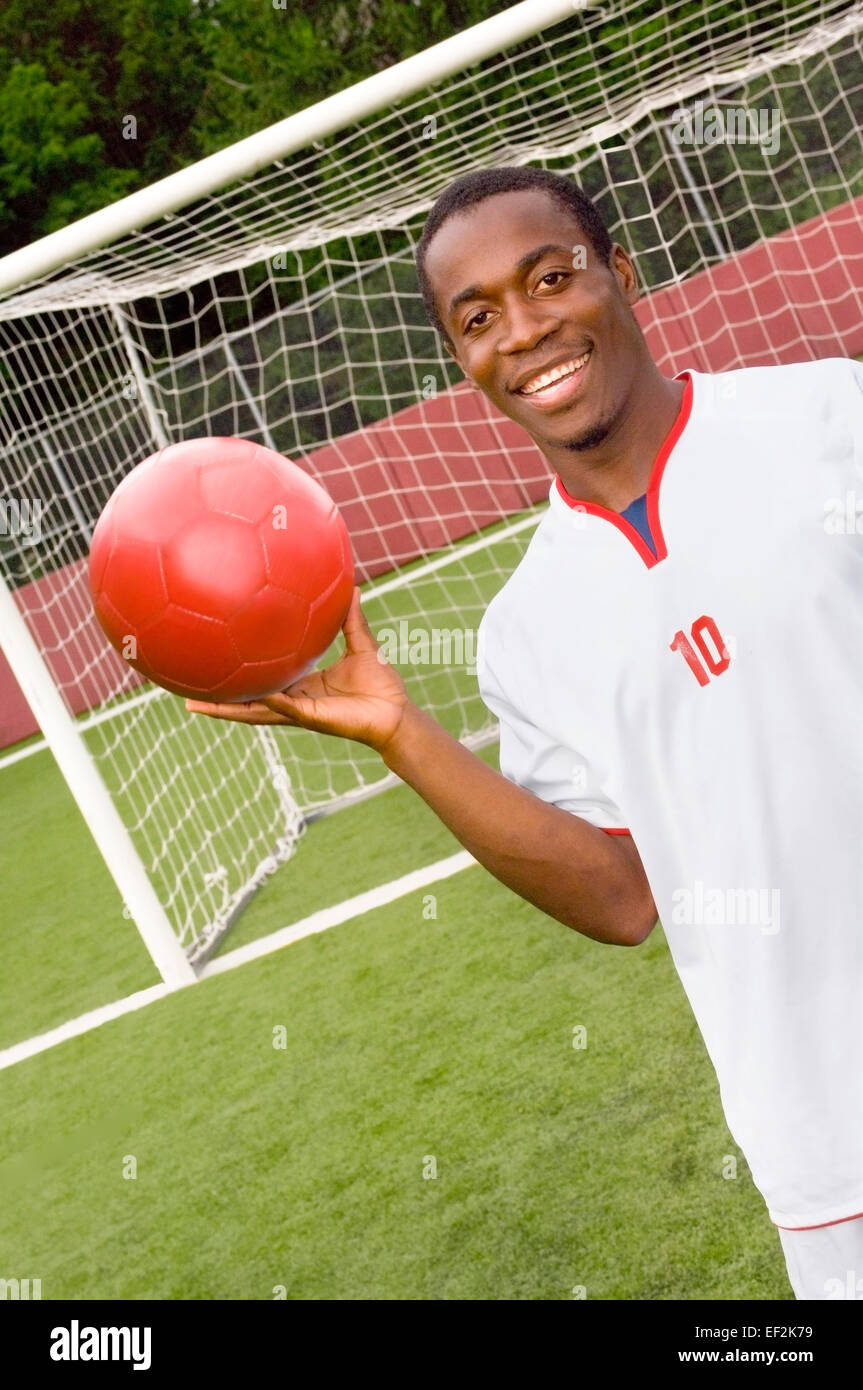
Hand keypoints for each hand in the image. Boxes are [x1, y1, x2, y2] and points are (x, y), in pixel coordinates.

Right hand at [185, 587, 409, 753]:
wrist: (397, 713)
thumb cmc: (380, 685)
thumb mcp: (362, 643)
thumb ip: (351, 619)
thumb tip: (351, 586)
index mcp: (299, 685)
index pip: (259, 681)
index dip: (235, 675)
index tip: (211, 663)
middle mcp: (292, 700)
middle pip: (245, 701)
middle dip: (216, 699)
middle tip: (184, 692)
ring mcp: (298, 711)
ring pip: (254, 711)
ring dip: (225, 709)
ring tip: (194, 705)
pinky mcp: (311, 717)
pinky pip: (285, 708)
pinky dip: (268, 701)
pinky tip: (249, 695)